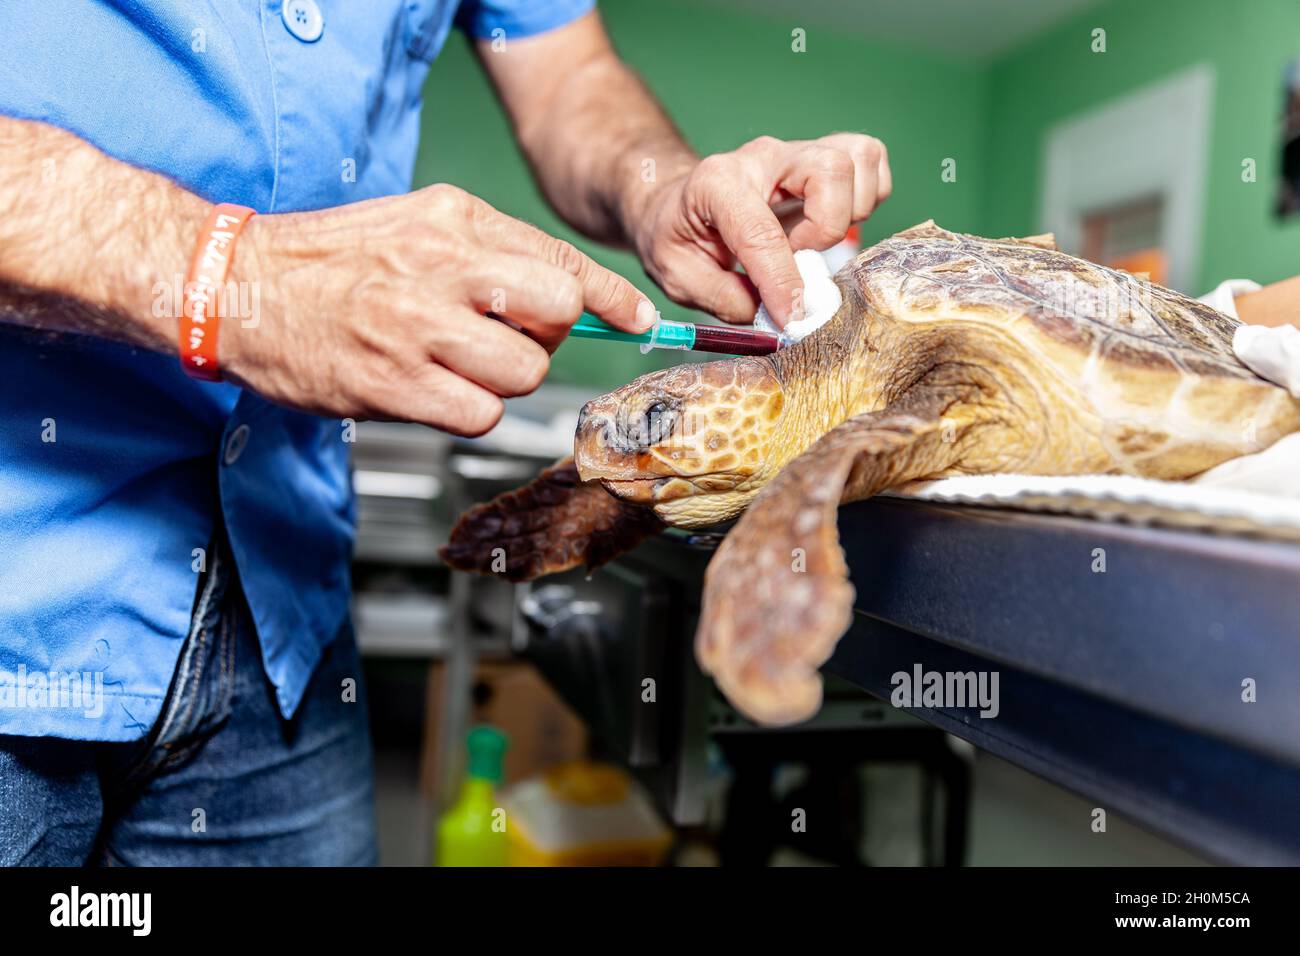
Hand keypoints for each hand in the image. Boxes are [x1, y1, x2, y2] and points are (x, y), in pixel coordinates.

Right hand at [224, 184, 654, 435]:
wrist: (236, 288)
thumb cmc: (330, 261)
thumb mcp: (415, 224)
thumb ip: (490, 251)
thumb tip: (569, 291)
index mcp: (452, 220)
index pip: (561, 260)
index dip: (610, 297)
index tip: (636, 319)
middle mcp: (440, 267)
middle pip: (557, 316)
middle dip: (545, 338)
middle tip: (506, 339)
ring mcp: (416, 327)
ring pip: (523, 373)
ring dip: (503, 381)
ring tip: (456, 366)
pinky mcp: (392, 384)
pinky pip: (480, 416)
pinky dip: (469, 413)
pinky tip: (433, 392)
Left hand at [632, 133, 890, 325]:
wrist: (675, 204)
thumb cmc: (677, 238)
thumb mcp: (678, 277)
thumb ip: (726, 299)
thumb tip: (779, 318)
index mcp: (717, 183)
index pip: (762, 230)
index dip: (782, 281)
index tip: (792, 318)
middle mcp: (764, 157)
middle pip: (830, 168)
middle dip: (828, 227)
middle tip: (799, 258)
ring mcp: (797, 153)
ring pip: (857, 160)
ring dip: (851, 211)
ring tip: (812, 242)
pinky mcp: (822, 158)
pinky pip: (869, 162)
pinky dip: (866, 198)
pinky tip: (831, 225)